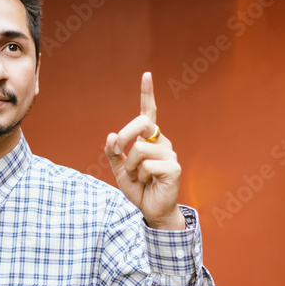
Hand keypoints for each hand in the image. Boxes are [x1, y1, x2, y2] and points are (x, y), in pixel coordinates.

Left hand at [105, 72, 186, 229]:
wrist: (152, 210)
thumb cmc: (139, 188)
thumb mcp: (120, 170)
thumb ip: (114, 153)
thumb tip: (111, 136)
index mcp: (149, 139)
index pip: (149, 112)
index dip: (147, 93)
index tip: (146, 75)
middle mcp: (162, 142)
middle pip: (141, 124)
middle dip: (124, 137)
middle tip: (118, 155)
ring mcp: (169, 153)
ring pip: (139, 149)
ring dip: (131, 167)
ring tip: (139, 178)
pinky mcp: (173, 167)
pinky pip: (147, 164)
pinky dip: (141, 176)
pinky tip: (149, 183)